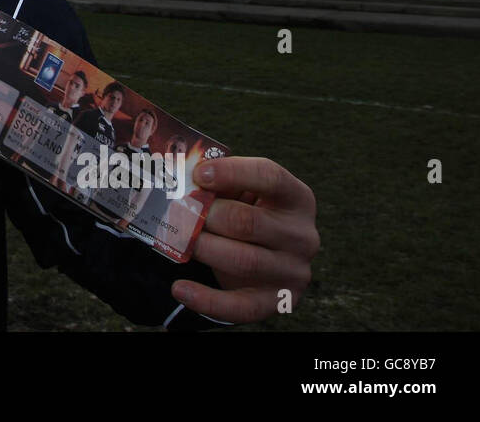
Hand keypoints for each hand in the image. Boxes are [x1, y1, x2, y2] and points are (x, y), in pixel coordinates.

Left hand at [171, 156, 318, 323]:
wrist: (267, 259)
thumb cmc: (248, 213)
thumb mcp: (242, 192)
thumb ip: (219, 182)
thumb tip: (179, 176)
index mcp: (297, 198)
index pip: (271, 177)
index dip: (232, 172)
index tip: (198, 173)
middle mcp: (302, 235)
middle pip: (249, 222)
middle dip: (207, 215)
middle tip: (179, 210)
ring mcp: (293, 271)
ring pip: (243, 260)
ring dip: (203, 248)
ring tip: (178, 238)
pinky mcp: (279, 302)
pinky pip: (242, 306)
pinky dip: (207, 300)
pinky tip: (180, 289)